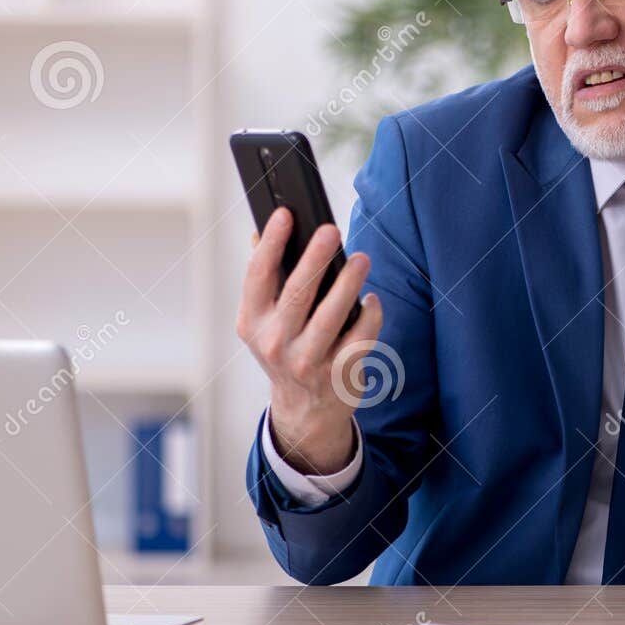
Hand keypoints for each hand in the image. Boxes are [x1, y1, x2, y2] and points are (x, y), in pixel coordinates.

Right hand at [237, 208, 384, 474]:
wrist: (305, 410)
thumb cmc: (286, 348)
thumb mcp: (264, 321)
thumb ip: (264, 280)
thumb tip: (260, 231)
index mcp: (252, 322)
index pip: (258, 276)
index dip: (270, 243)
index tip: (285, 214)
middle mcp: (275, 343)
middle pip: (297, 293)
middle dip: (315, 258)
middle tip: (331, 229)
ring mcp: (307, 362)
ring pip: (331, 315)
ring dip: (348, 283)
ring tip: (362, 259)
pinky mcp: (338, 374)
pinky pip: (359, 337)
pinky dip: (369, 315)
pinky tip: (371, 299)